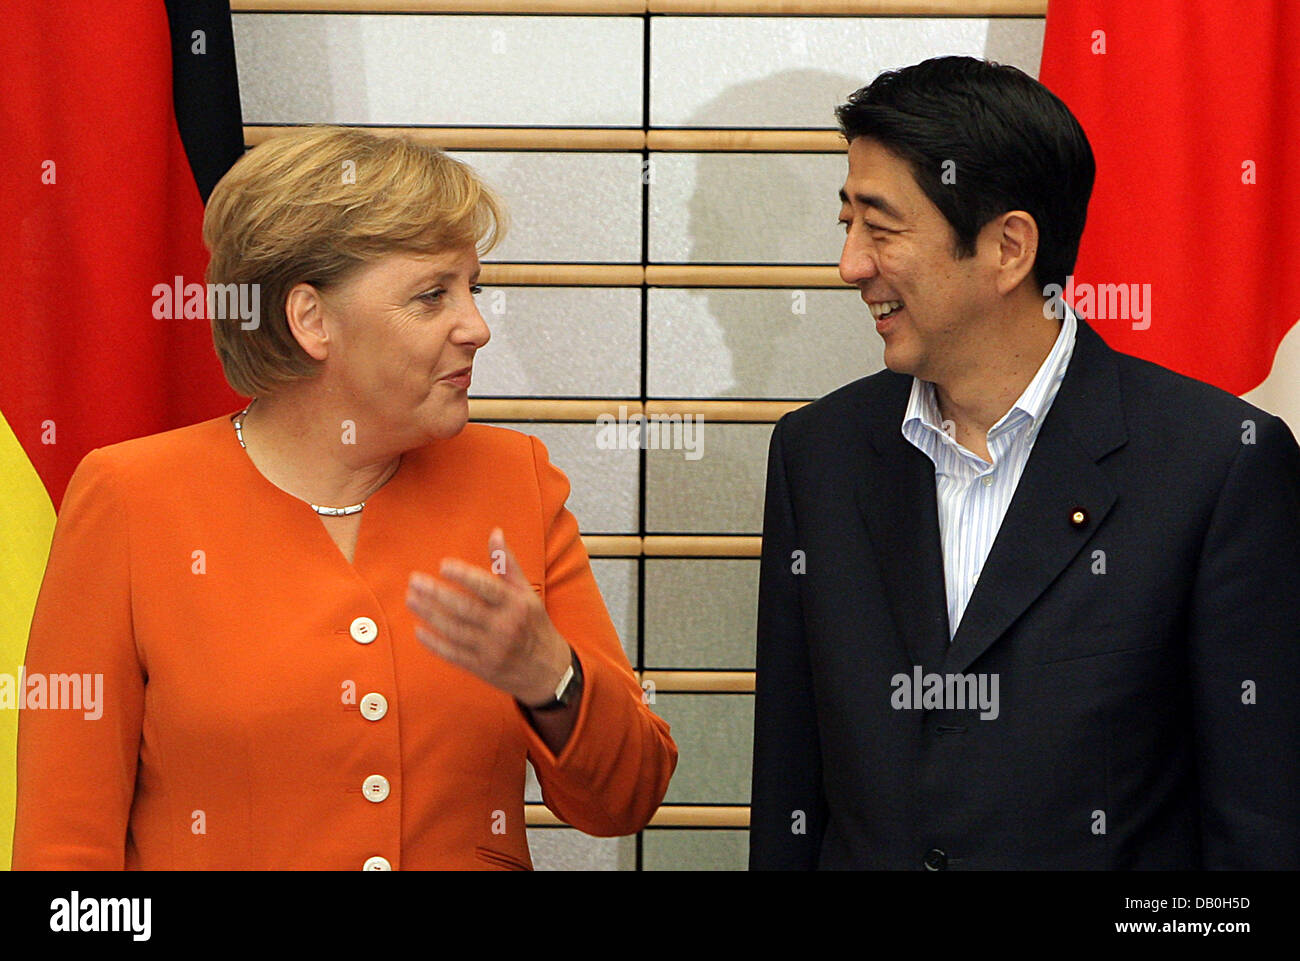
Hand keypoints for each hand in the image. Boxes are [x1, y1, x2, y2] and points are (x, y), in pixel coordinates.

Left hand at [406, 527, 571, 707]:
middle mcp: (504, 627)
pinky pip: (453, 654)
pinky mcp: (481, 667)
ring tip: (411, 599)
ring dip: (429, 615)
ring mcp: (492, 649)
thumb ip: (507, 563)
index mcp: (516, 605)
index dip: (464, 576)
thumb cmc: (534, 624)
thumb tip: (495, 533)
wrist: (547, 670)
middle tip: (415, 581)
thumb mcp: (526, 592)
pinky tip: (419, 630)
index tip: (443, 565)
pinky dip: (434, 643)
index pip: (487, 587)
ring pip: (454, 631)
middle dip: (437, 594)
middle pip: (465, 609)